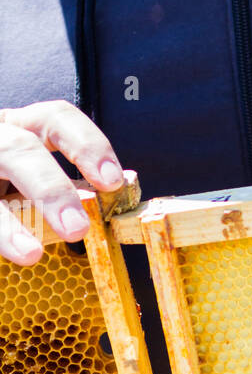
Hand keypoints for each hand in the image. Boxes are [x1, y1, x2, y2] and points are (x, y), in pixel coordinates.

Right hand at [0, 100, 123, 264]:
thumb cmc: (7, 186)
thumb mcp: (35, 180)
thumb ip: (71, 188)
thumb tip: (118, 194)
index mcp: (21, 127)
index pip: (56, 119)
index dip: (87, 145)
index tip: (112, 181)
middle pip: (19, 149)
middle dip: (50, 189)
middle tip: (77, 228)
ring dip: (6, 224)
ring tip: (31, 254)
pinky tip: (16, 251)